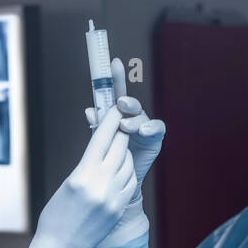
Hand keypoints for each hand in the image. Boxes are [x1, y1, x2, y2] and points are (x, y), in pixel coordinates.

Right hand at [0, 104, 136, 247]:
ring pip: (129, 163)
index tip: (114, 107)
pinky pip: (131, 180)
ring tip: (116, 151)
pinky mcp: (120, 208)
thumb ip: (86, 164)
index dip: (110, 119)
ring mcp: (114, 197)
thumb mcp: (68, 183)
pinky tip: (119, 170)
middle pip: (120, 146)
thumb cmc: (56, 215)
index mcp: (82, 175)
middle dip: (120, 133)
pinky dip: (127, 171)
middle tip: (119, 124)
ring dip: (124, 153)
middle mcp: (101, 184)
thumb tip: (102, 144)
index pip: (103, 137)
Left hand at [84, 59, 165, 188]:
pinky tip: (143, 131)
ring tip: (125, 126)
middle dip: (126, 101)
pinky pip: (157, 127)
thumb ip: (98, 126)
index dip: (115, 78)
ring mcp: (145, 126)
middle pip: (131, 103)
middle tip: (120, 103)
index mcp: (117, 115)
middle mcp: (132, 117)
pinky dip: (151, 127)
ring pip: (142, 115)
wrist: (119, 184)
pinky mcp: (155, 138)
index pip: (116, 93)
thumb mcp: (101, 143)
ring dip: (134, 119)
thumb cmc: (109, 161)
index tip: (113, 63)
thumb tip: (89, 111)